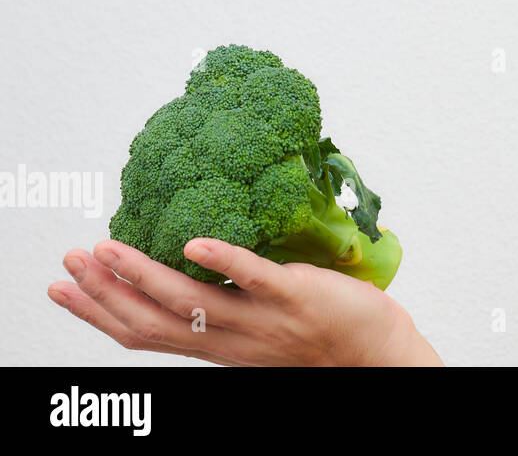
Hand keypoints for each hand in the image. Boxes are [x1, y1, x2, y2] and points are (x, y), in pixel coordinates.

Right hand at [49, 238, 441, 365]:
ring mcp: (261, 319)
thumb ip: (223, 309)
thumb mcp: (255, 332)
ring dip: (142, 275)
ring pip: (189, 303)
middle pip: (150, 323)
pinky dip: (221, 260)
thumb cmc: (322, 338)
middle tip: (69, 261)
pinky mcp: (295, 295)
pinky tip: (193, 242)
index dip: (97, 315)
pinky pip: (253, 278)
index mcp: (217, 348)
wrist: (376, 355)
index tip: (61, 289)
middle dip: (103, 293)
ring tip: (108, 248)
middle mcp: (231, 340)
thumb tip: (189, 269)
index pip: (143, 337)